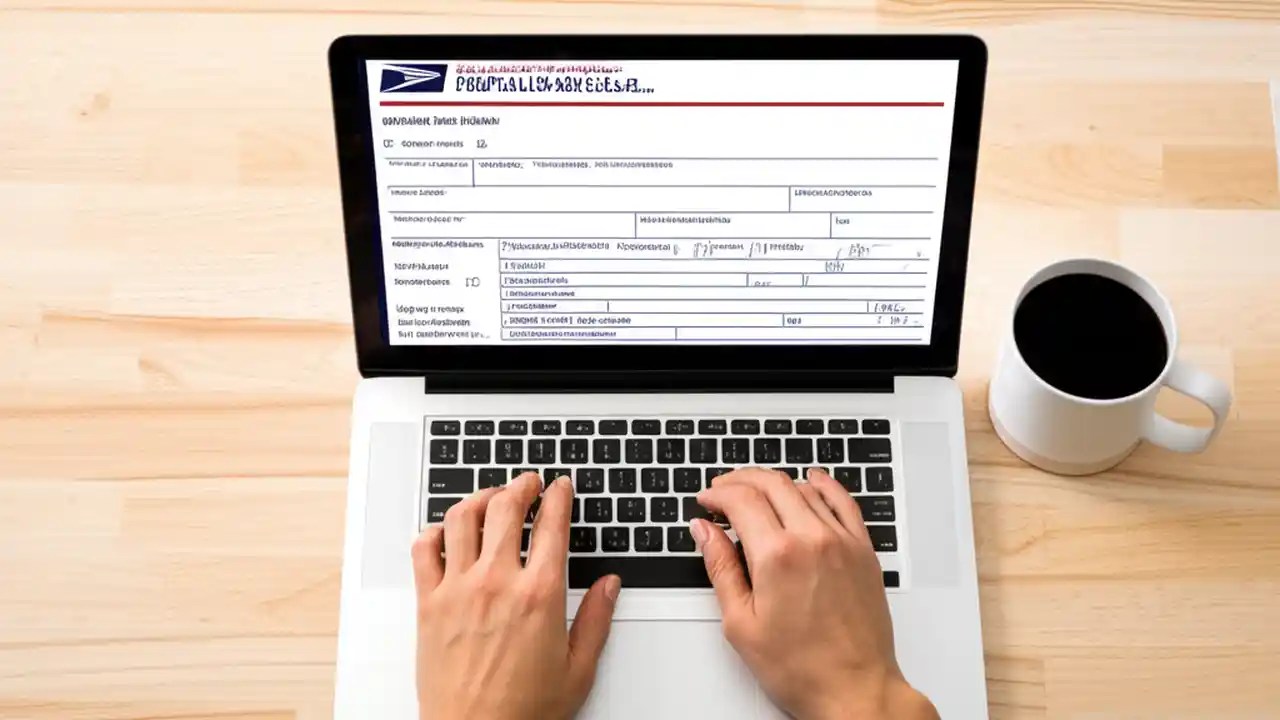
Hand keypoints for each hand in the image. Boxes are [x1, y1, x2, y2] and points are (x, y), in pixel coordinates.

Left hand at [412, 473, 620, 719]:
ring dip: (480, 497)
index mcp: (540, 595)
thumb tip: (609, 586)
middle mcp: (497, 583)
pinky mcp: (428, 604)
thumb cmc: (523, 712)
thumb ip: (597, 620)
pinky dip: (435, 531)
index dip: (558, 497)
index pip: (552, 524)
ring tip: (491, 496)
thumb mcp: (578, 669)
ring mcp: (458, 590)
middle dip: (521, 485)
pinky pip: (424, 550)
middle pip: (506, 507)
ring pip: (462, 517)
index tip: (560, 488)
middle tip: (528, 482)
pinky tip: (447, 531)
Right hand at [692, 467, 937, 719]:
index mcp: (778, 556)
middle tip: (723, 490)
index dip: (718, 494)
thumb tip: (705, 531)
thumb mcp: (741, 623)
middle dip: (740, 480)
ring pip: (804, 489)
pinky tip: (813, 481)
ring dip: (775, 483)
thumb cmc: (801, 668)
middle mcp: (813, 539)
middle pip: (771, 484)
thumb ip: (721, 567)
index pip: (741, 500)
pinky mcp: (863, 551)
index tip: (707, 500)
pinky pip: (844, 502)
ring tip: (756, 492)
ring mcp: (843, 542)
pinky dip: (825, 485)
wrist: (855, 691)